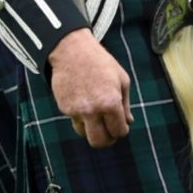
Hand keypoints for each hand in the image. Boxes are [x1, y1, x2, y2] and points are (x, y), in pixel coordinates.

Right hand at [48, 28, 131, 148]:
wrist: (72, 50)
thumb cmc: (100, 62)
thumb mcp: (121, 79)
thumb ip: (126, 103)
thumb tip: (128, 122)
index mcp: (110, 103)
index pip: (119, 131)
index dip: (122, 130)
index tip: (121, 126)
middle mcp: (93, 110)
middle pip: (99, 142)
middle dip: (107, 140)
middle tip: (109, 133)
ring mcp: (76, 110)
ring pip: (84, 133)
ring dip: (91, 129)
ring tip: (95, 115)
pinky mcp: (64, 108)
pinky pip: (74, 119)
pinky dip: (80, 115)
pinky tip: (83, 98)